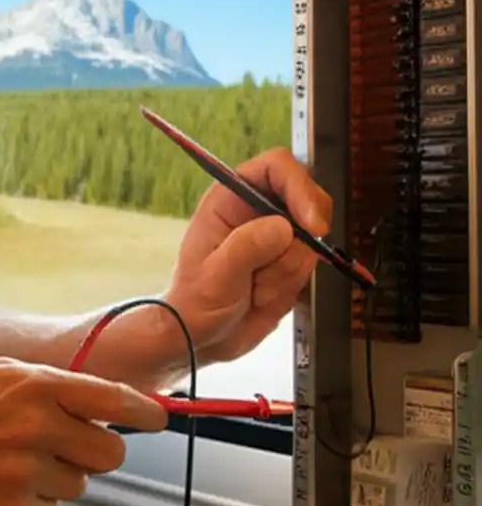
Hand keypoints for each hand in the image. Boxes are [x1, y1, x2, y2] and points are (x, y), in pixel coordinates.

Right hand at [0, 357, 166, 505]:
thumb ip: (43, 379)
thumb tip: (95, 390)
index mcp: (34, 387)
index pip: (113, 399)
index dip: (144, 411)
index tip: (157, 416)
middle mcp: (36, 427)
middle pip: (109, 452)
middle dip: (92, 451)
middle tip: (63, 447)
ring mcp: (29, 473)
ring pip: (79, 483)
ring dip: (56, 477)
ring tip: (14, 465)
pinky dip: (32, 502)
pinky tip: (1, 485)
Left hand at [164, 147, 332, 363]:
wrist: (201, 338)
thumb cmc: (194, 304)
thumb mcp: (215, 277)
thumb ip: (246, 248)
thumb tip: (283, 227)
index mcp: (230, 199)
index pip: (277, 167)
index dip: (301, 187)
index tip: (313, 224)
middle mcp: (257, 211)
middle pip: (307, 202)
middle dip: (298, 243)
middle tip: (269, 273)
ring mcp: (276, 237)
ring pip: (311, 242)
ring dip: (286, 274)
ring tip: (252, 290)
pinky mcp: (289, 261)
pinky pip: (311, 267)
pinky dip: (291, 287)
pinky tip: (262, 298)